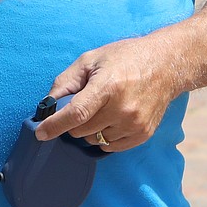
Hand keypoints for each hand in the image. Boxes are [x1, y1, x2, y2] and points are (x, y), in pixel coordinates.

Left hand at [32, 35, 186, 153]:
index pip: (76, 114)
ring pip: (94, 140)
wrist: (166, 64)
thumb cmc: (124, 58)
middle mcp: (123, 108)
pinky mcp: (143, 134)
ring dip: (89, 129)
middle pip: (81, 130)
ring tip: (102, 108)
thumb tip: (46, 106)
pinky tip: (112, 118)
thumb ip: (64, 83)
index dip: (54, 125)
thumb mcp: (89, 60)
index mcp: (108, 86)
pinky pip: (110, 147)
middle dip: (72, 121)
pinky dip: (104, 136)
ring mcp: (135, 124)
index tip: (40, 133)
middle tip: (83, 104)